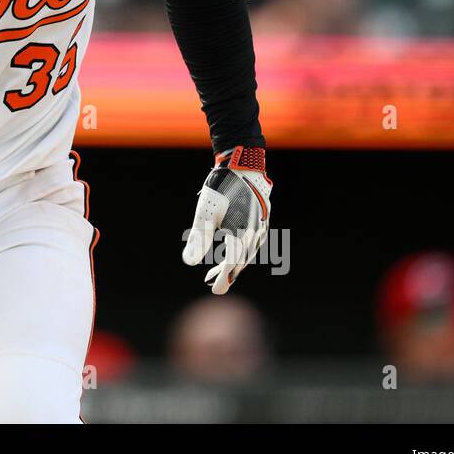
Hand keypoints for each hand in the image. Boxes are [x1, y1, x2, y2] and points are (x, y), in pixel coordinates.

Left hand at [181, 146, 271, 294]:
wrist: (242, 163)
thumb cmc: (221, 188)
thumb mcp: (205, 214)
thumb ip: (199, 239)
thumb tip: (189, 262)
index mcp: (242, 234)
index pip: (232, 264)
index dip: (223, 279)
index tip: (214, 289)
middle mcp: (255, 233)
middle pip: (241, 260)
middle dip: (227, 273)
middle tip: (212, 282)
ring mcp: (262, 225)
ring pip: (248, 252)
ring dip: (234, 262)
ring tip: (218, 269)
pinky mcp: (263, 217)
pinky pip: (254, 241)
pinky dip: (243, 250)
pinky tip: (232, 249)